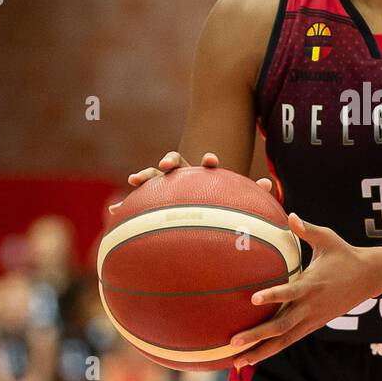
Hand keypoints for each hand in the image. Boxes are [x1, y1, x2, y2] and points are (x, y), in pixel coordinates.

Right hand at [108, 150, 272, 212]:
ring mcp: (167, 188)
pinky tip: (113, 210)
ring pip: (154, 178)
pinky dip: (126, 206)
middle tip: (167, 166)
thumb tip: (268, 184)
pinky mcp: (154, 201)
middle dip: (170, 162)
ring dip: (146, 176)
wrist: (205, 220)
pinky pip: (138, 205)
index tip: (211, 160)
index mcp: (206, 176)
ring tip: (135, 179)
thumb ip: (252, 191)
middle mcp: (185, 177)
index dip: (209, 161)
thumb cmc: (225, 210)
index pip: (207, 164)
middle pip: (176, 165)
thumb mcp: (239, 201)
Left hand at [229, 213, 381, 367]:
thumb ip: (307, 230)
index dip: (272, 296)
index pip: (290, 292)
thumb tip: (290, 215)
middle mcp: (310, 307)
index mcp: (312, 284)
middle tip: (233, 341)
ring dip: (260, 352)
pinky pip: (289, 341)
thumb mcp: (328, 239)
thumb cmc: (345, 254)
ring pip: (283, 341)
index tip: (252, 298)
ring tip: (236, 362)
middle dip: (257, 335)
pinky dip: (270, 350)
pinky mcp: (313, 326)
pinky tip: (252, 358)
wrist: (369, 277)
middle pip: (281, 326)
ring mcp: (312, 320)